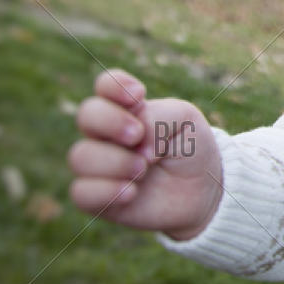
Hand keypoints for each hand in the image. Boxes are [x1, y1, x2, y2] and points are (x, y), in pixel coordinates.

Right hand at [67, 69, 222, 240]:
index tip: (140, 95)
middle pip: (87, 114)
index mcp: (128, 109)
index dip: (114, 86)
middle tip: (137, 135)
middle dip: (111, 121)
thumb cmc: (189, 149)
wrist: (202, 191)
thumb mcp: (185, 122)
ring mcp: (99, 165)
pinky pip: (81, 192)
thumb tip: (135, 145)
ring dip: (116, 161)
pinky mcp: (98, 197)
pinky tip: (132, 192)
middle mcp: (106, 134)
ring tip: (143, 169)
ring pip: (81, 156)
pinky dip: (106, 191)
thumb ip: (158, 119)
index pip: (106, 85)